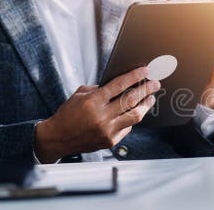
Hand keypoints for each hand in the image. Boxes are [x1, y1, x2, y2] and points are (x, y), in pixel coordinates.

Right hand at [34, 67, 160, 162]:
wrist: (58, 138)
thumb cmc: (68, 115)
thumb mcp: (79, 95)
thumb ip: (99, 89)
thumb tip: (120, 84)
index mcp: (93, 101)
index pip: (119, 85)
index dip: (134, 77)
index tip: (145, 72)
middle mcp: (102, 116)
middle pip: (131, 100)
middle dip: (146, 90)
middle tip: (155, 84)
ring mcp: (107, 130)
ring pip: (135, 116)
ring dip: (145, 106)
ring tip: (150, 98)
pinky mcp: (110, 141)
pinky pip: (127, 127)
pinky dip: (132, 119)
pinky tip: (135, 113)